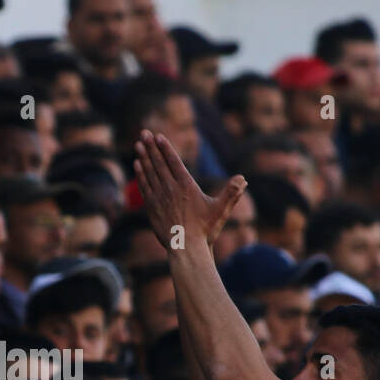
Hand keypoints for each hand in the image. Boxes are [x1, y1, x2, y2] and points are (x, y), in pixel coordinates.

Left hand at [134, 129, 245, 249]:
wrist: (185, 248)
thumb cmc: (205, 230)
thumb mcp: (221, 210)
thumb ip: (232, 193)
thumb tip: (243, 179)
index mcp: (186, 186)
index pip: (174, 161)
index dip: (165, 148)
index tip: (158, 136)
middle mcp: (170, 189)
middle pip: (159, 163)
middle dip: (151, 146)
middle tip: (144, 132)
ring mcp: (159, 197)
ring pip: (149, 172)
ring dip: (143, 156)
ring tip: (138, 144)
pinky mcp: (151, 207)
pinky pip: (144, 186)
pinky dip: (140, 174)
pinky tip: (136, 164)